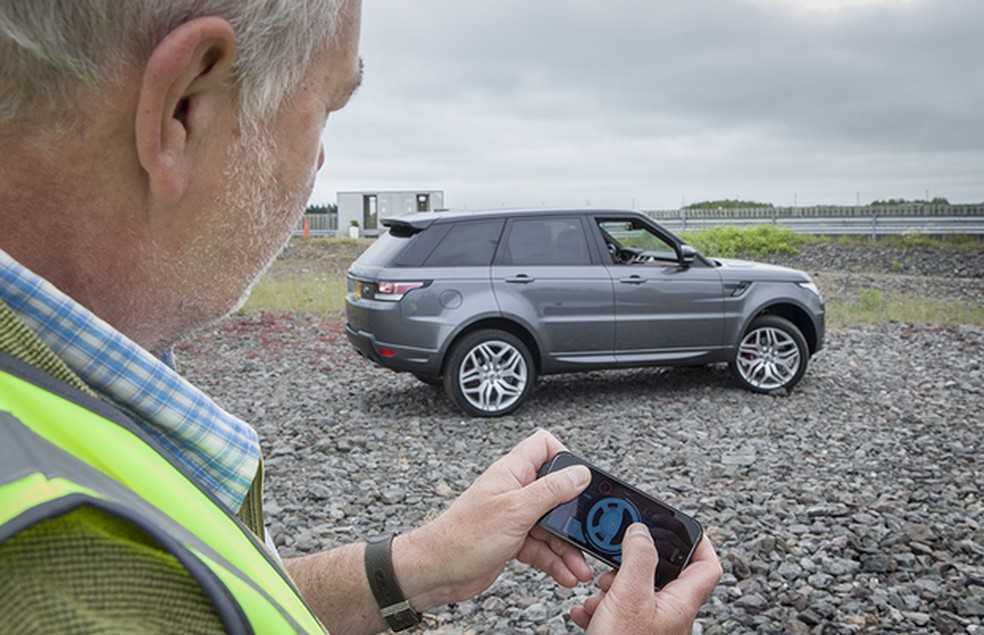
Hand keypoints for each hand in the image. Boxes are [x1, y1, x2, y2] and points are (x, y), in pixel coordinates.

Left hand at [392, 429, 593, 608]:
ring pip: (552, 525)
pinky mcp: (513, 540)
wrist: (437, 571)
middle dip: (574, 516)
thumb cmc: (465, 536)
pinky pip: (542, 547)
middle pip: (556, 493)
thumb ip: (550, 490)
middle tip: (589, 533)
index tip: (582, 481)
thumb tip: (580, 473)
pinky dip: (554, 560)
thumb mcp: (516, 511)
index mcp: (513, 472)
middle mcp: (515, 490)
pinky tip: (564, 574)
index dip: (565, 457)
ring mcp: (514, 516)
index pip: (544, 446)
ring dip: (567, 547)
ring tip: (579, 568)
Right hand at [569, 525, 721, 633]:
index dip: (699, 541)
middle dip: (633, 563)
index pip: (707, 565)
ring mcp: (649, 626)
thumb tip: (641, 530)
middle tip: (619, 559)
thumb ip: (638, 559)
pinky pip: (616, 612)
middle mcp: (669, 614)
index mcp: (680, 602)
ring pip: (633, 592)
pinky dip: (599, 608)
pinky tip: (585, 612)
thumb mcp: (629, 596)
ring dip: (611, 587)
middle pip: (661, 574)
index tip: (679, 525)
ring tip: (597, 593)